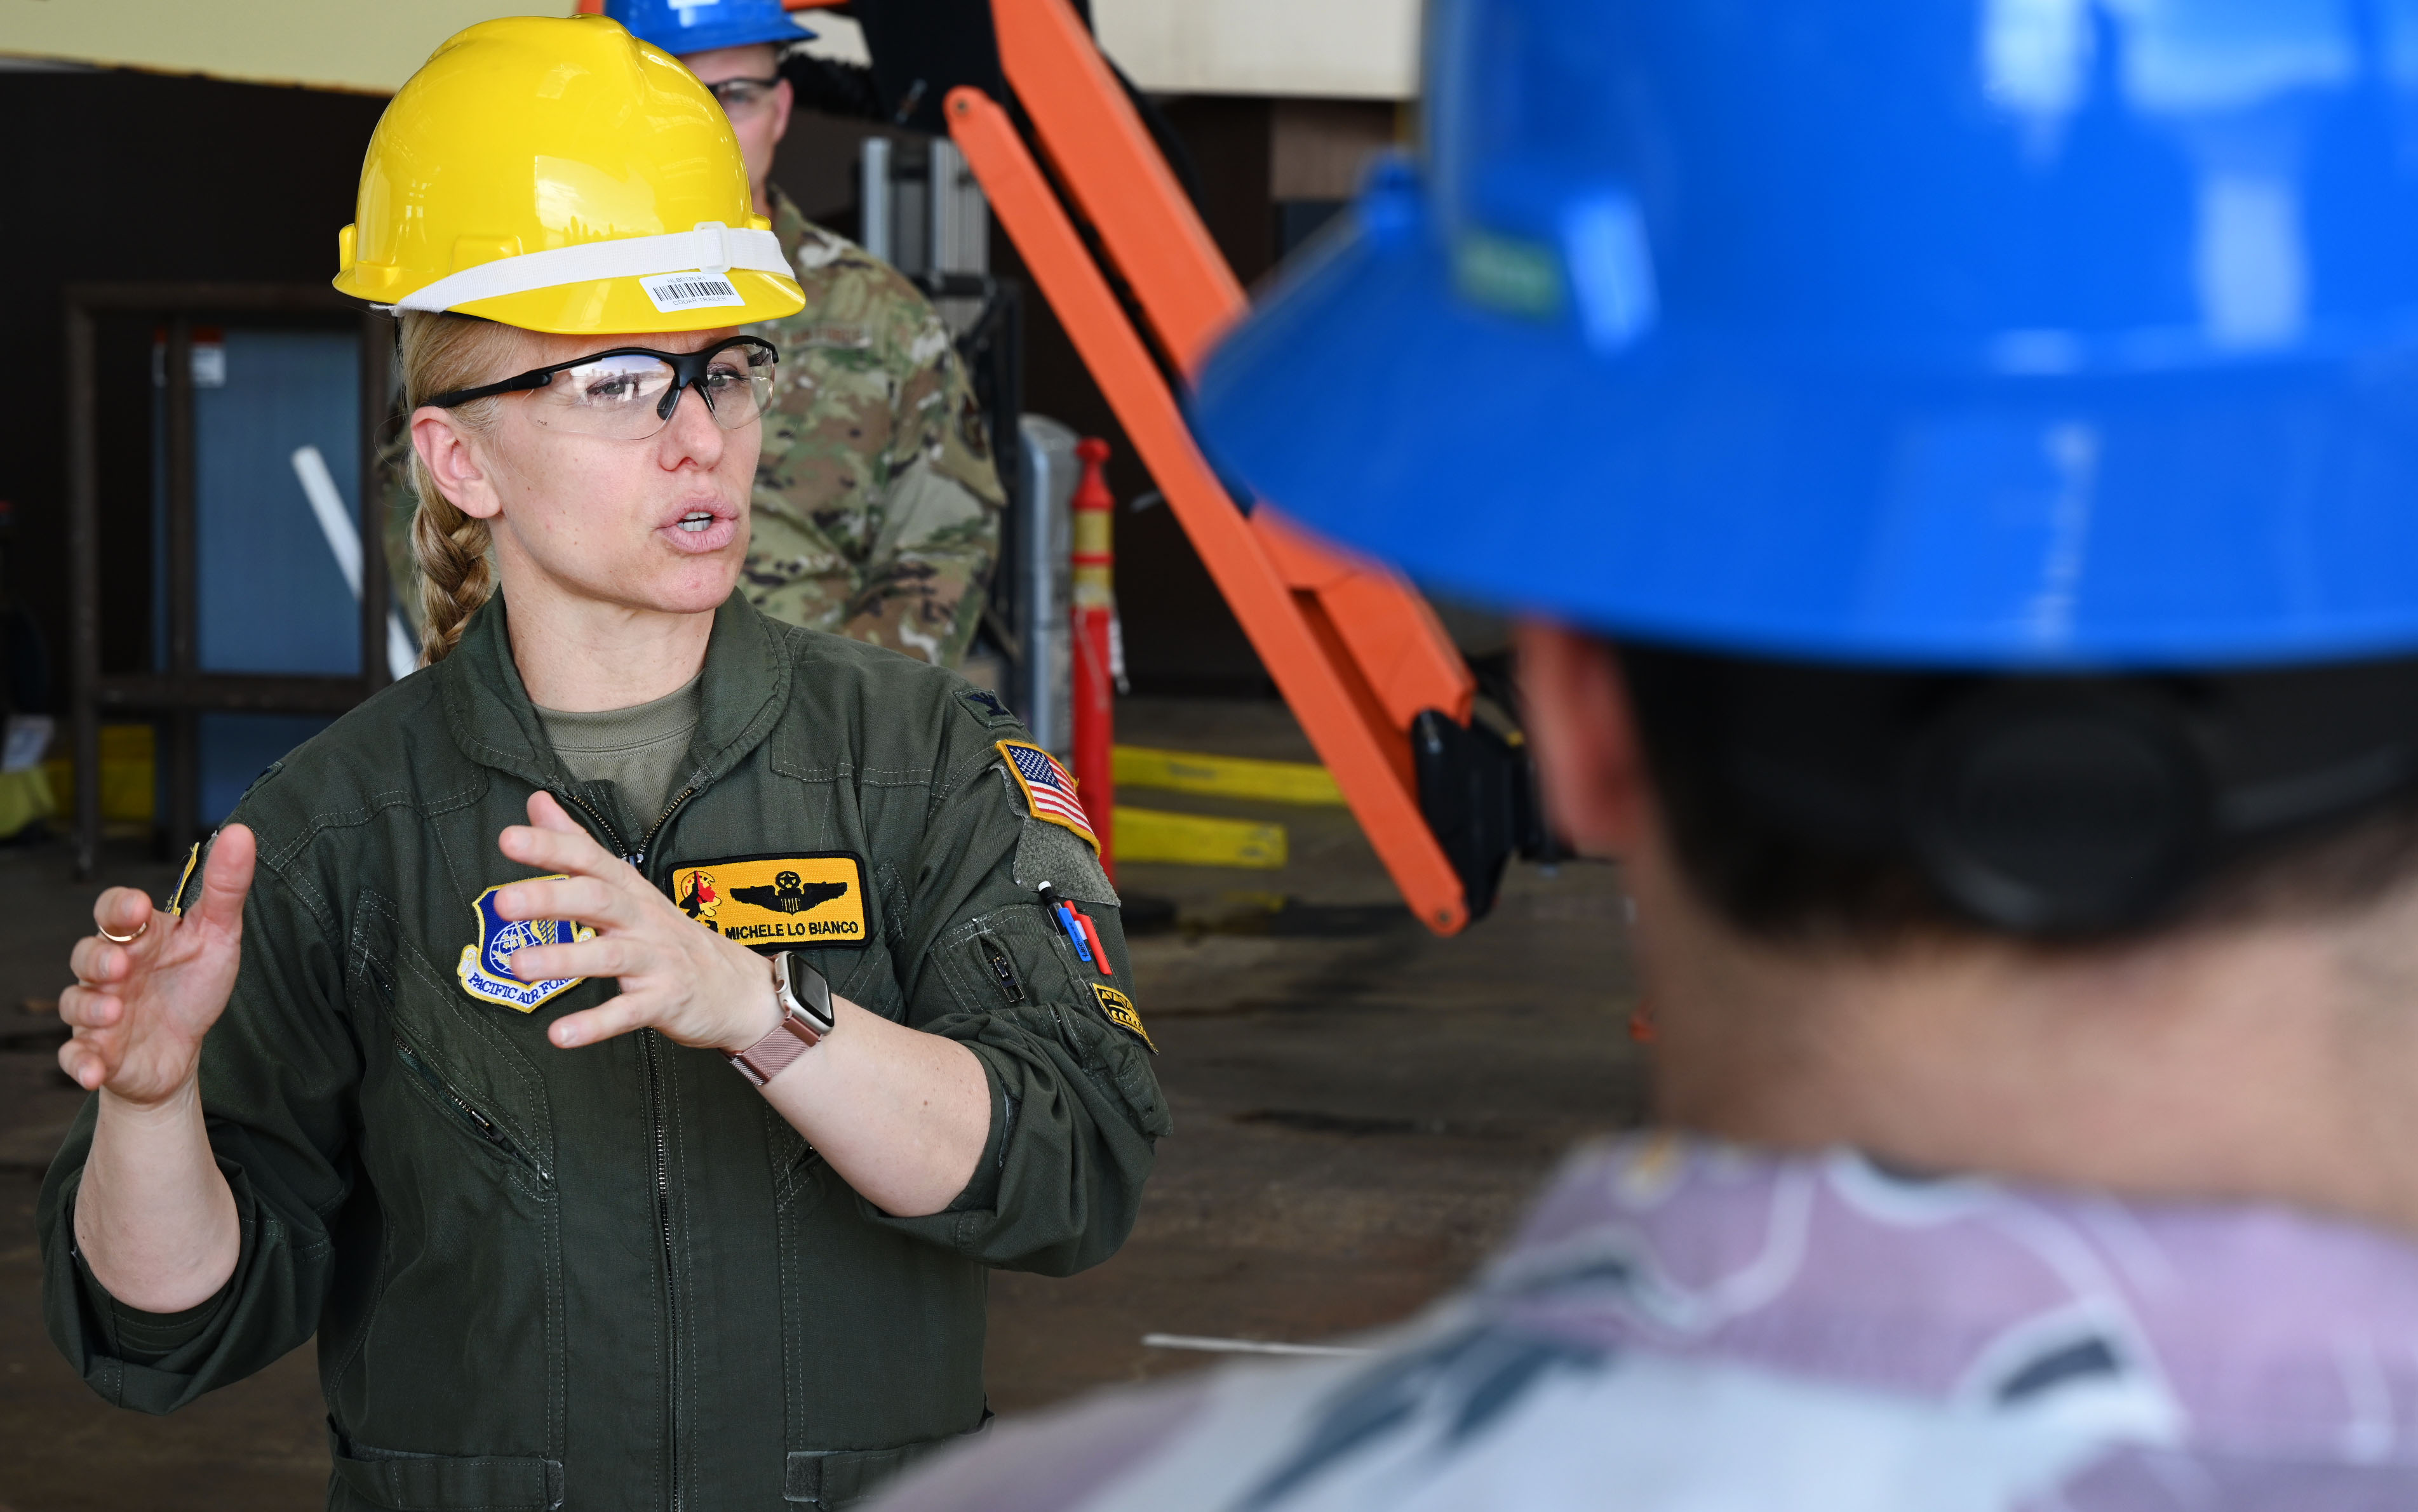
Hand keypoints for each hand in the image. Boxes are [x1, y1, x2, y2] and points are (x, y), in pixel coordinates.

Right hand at [58, 826, 257, 1109]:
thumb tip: (243, 832)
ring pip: (75, 1003)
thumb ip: (225, 889)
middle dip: (98, 958)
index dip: (120, 907)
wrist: (181, 1049)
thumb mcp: (217, 935)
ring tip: (114, 1012)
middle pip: (86, 954)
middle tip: (121, 966)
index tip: (138, 909)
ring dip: (90, 1008)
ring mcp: (97, 1011)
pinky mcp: (96, 1051)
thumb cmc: (192, 985)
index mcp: (138, 937)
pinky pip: (75, 1056)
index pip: (114, 911)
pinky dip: (79, 1063)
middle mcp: (110, 971)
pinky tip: (92, 1070)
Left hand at [492, 792, 780, 1052]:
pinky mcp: (665, 1001)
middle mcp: (643, 920)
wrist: (740, 988)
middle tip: (504, 902)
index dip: (552, 847)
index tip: (510, 839)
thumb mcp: (629, 887)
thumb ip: (580, 847)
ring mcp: (656, 960)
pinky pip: (628, 1013)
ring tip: (519, 964)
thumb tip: (538, 804)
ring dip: (563, 958)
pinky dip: (594, 1024)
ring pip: (610, 955)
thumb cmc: (673, 937)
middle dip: (551, 898)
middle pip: (598, 899)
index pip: (591, 859)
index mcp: (630, 891)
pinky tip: (561, 1035)